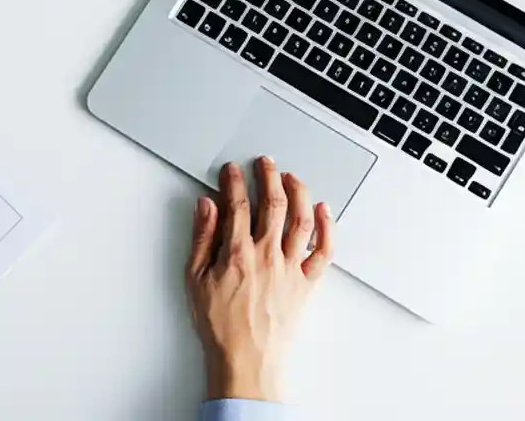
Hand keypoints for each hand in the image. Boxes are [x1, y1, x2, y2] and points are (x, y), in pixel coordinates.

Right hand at [185, 157, 333, 401]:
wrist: (247, 360)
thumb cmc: (221, 325)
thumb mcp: (196, 279)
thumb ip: (203, 238)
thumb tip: (207, 207)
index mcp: (237, 253)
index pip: (237, 204)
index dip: (234, 181)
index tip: (233, 170)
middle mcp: (267, 255)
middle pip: (273, 204)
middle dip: (268, 177)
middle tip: (265, 163)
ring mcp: (291, 268)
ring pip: (301, 219)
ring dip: (298, 192)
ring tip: (292, 177)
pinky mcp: (307, 283)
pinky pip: (324, 250)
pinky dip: (327, 227)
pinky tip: (324, 210)